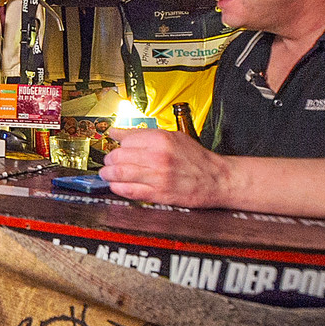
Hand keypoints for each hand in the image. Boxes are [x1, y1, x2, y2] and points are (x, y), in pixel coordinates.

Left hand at [99, 128, 230, 208]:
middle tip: (109, 162)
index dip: (117, 144)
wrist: (217, 179)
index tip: (116, 147)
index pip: (124, 139)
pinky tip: (116, 185)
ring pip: (119, 173)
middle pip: (118, 156)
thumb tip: (116, 132)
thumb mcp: (173, 137)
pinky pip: (129, 191)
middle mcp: (157, 157)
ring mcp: (157, 176)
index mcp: (160, 139)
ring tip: (107, 173)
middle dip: (109, 160)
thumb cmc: (196, 159)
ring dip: (108, 174)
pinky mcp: (158, 194)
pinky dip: (117, 188)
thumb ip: (143, 134)